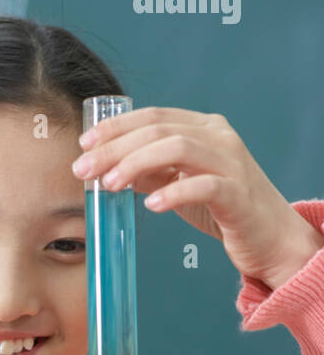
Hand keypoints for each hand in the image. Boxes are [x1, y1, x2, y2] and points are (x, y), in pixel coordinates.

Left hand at [72, 106, 320, 288]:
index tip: (84, 144)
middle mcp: (219, 137)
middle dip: (115, 148)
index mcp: (203, 128)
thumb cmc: (225, 208)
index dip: (116, 128)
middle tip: (83, 170)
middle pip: (159, 131)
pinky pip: (203, 186)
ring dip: (136, 164)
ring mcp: (231, 163)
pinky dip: (173, 193)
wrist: (270, 237)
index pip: (153, 117)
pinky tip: (150, 205)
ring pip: (178, 148)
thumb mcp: (181, 183)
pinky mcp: (238, 194)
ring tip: (110, 184)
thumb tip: (109, 169)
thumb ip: (151, 173)